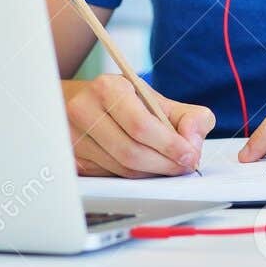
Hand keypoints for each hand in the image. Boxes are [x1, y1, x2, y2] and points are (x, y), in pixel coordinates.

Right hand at [62, 74, 215, 177]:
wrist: (84, 104)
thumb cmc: (124, 103)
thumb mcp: (156, 100)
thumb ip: (188, 117)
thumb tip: (193, 142)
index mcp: (107, 88)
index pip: (140, 124)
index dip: (170, 145)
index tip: (189, 155)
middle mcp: (83, 110)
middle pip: (131, 152)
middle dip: (164, 164)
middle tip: (182, 166)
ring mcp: (72, 137)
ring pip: (121, 169)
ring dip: (151, 172)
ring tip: (164, 164)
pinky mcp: (72, 159)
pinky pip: (110, 177)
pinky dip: (133, 177)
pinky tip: (143, 166)